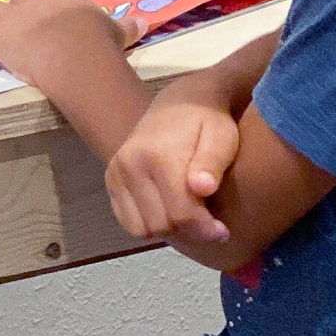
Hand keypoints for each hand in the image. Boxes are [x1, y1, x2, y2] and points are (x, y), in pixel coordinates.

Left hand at [0, 0, 135, 86]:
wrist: (78, 53)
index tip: (44, 18)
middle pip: (18, 3)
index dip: (45, 10)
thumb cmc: (99, 44)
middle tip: (7, 23)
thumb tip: (143, 22)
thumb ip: (124, 28)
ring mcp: (13, 16)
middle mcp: (36, 0)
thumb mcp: (116, 34)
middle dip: (12, 13)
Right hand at [104, 88, 242, 254]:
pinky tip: (169, 210)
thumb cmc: (207, 122)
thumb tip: (202, 188)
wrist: (178, 103)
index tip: (223, 232)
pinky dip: (149, 224)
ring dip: (168, 229)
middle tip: (209, 223)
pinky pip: (127, 222)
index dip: (204, 229)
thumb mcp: (221, 137)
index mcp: (158, 155)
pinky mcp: (111, 180)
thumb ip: (212, 162)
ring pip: (141, 229)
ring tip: (189, 215)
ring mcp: (117, 173)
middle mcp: (131, 165)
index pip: (180, 213)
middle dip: (188, 230)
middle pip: (161, 224)